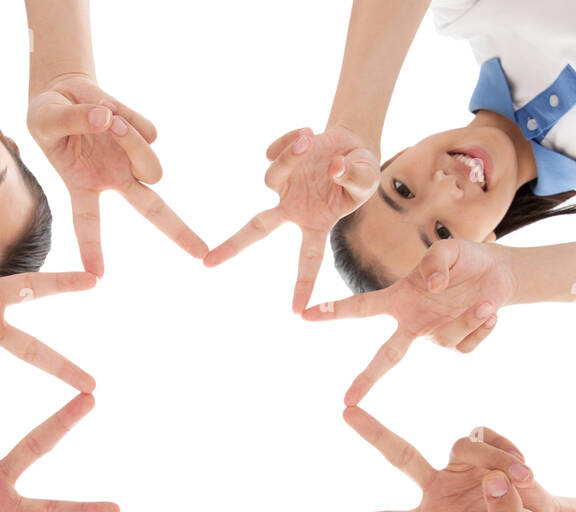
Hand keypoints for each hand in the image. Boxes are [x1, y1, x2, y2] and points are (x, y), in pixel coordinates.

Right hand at [28, 73, 207, 275]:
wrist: (64, 92)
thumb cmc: (48, 116)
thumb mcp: (46, 119)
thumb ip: (73, 121)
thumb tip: (107, 119)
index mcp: (84, 186)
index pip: (87, 222)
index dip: (92, 247)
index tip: (96, 276)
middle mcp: (113, 180)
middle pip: (153, 209)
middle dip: (178, 230)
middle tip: (201, 252)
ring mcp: (131, 160)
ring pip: (153, 164)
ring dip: (132, 141)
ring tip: (105, 118)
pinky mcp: (143, 135)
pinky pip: (149, 132)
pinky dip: (130, 116)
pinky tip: (111, 110)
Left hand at [204, 126, 378, 313]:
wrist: (351, 143)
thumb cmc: (359, 172)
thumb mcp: (367, 178)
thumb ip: (355, 177)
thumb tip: (333, 168)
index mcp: (315, 224)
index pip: (309, 259)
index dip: (302, 284)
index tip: (295, 312)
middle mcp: (292, 209)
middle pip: (258, 228)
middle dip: (234, 245)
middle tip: (208, 264)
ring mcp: (283, 185)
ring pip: (271, 177)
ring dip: (289, 158)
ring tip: (310, 140)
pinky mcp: (278, 159)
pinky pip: (276, 151)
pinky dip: (291, 140)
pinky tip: (308, 135)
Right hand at [304, 239, 517, 403]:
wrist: (499, 275)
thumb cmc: (465, 259)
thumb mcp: (449, 249)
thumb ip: (435, 262)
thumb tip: (429, 285)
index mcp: (400, 299)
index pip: (362, 307)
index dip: (334, 310)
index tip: (306, 315)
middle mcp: (412, 322)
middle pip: (385, 356)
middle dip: (367, 377)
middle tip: (348, 399)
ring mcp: (434, 336)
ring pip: (447, 338)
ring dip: (469, 318)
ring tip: (485, 301)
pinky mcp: (457, 345)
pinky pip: (466, 345)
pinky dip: (482, 328)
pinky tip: (490, 313)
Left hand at [320, 406, 557, 511]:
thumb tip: (493, 479)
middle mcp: (436, 490)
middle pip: (399, 455)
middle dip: (373, 432)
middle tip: (345, 410)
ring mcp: (456, 467)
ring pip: (461, 444)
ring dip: (494, 458)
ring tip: (525, 478)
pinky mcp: (480, 448)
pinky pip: (484, 435)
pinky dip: (506, 449)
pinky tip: (525, 468)